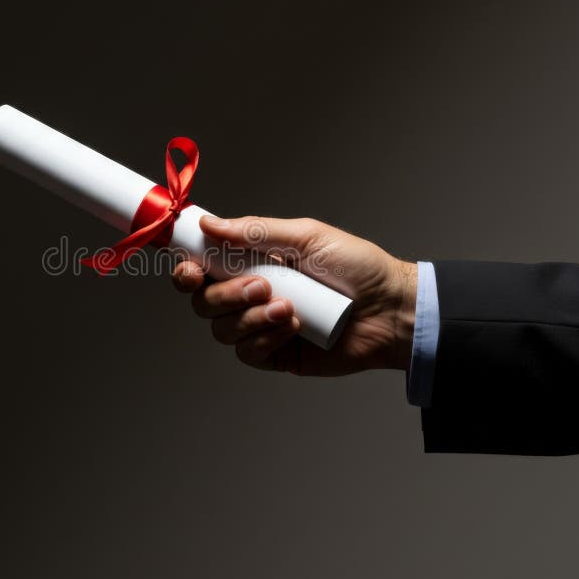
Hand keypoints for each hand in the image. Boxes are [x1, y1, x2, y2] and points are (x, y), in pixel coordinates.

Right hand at [172, 215, 416, 375]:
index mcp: (252, 262)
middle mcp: (250, 294)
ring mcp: (261, 326)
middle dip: (225, 295)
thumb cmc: (357, 267)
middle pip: (204, 302)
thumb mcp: (306, 237)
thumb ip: (256, 231)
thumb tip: (209, 224)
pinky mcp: (275, 354)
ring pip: (222, 329)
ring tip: (289, 308)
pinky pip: (247, 353)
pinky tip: (293, 328)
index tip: (191, 269)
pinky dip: (265, 338)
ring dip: (249, 318)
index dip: (187, 270)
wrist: (392, 309)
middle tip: (261, 286)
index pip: (202, 268)